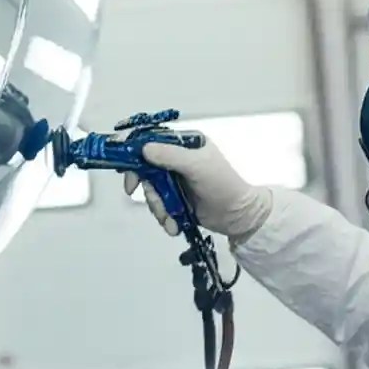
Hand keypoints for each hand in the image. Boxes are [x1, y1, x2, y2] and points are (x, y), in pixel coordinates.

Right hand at [123, 141, 271, 240]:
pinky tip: (174, 225)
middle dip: (148, 189)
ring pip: (153, 192)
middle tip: (140, 196)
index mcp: (186, 145)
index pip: (154, 143)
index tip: (129, 172)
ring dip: (158, 208)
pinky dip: (165, 217)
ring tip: (170, 218)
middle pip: (148, 171)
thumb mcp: (197, 166)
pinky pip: (161, 206)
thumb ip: (171, 156)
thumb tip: (144, 148)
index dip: (137, 155)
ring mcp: (178, 181)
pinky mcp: (178, 200)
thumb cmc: (223, 185)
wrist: (239, 216)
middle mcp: (179, 160)